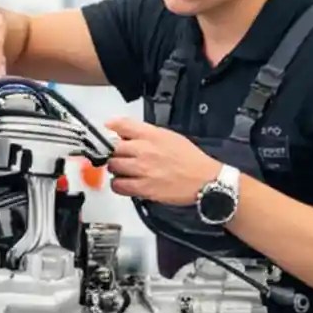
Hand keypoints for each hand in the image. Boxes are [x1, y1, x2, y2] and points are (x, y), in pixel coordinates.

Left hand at [104, 117, 221, 204]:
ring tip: (124, 171)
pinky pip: (118, 186)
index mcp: (152, 135)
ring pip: (113, 167)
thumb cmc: (190, 159)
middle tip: (119, 156)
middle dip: (114, 152)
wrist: (204, 180)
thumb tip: (126, 134)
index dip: (111, 127)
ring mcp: (142, 169)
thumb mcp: (169, 136)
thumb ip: (146, 134)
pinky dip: (118, 185)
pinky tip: (125, 183)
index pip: (122, 124)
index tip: (107, 131)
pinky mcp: (143, 188)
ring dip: (116, 169)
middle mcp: (145, 150)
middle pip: (112, 147)